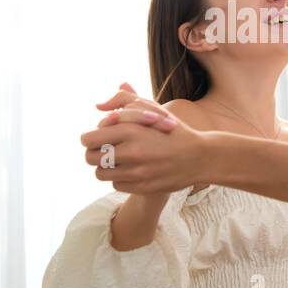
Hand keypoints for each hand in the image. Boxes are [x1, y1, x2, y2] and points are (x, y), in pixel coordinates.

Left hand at [83, 85, 208, 192]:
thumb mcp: (151, 108)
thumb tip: (98, 106)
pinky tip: (132, 169)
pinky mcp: (142, 187)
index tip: (97, 137)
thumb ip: (122, 100)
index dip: (89, 138)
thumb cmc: (172, 129)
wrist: (199, 157)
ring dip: (106, 167)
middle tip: (104, 149)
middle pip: (90, 158)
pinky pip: (116, 185)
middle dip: (94, 153)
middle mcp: (132, 152)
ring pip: (101, 174)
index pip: (88, 139)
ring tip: (118, 159)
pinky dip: (120, 178)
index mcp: (130, 130)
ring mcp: (137, 172)